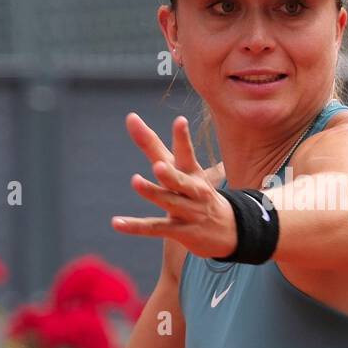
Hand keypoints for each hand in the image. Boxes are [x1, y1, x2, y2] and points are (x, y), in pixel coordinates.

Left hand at [111, 114, 237, 258]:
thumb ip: (152, 145)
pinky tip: (117, 223)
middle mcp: (192, 190)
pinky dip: (136, 226)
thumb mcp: (180, 167)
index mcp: (192, 171)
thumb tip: (130, 116)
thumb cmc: (195, 191)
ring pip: (168, 201)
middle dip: (170, 174)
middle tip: (159, 166)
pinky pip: (156, 228)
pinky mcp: (181, 231)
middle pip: (179, 180)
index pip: (186, 153)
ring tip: (136, 182)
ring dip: (153, 193)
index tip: (180, 121)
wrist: (230, 229)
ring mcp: (188, 211)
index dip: (182, 138)